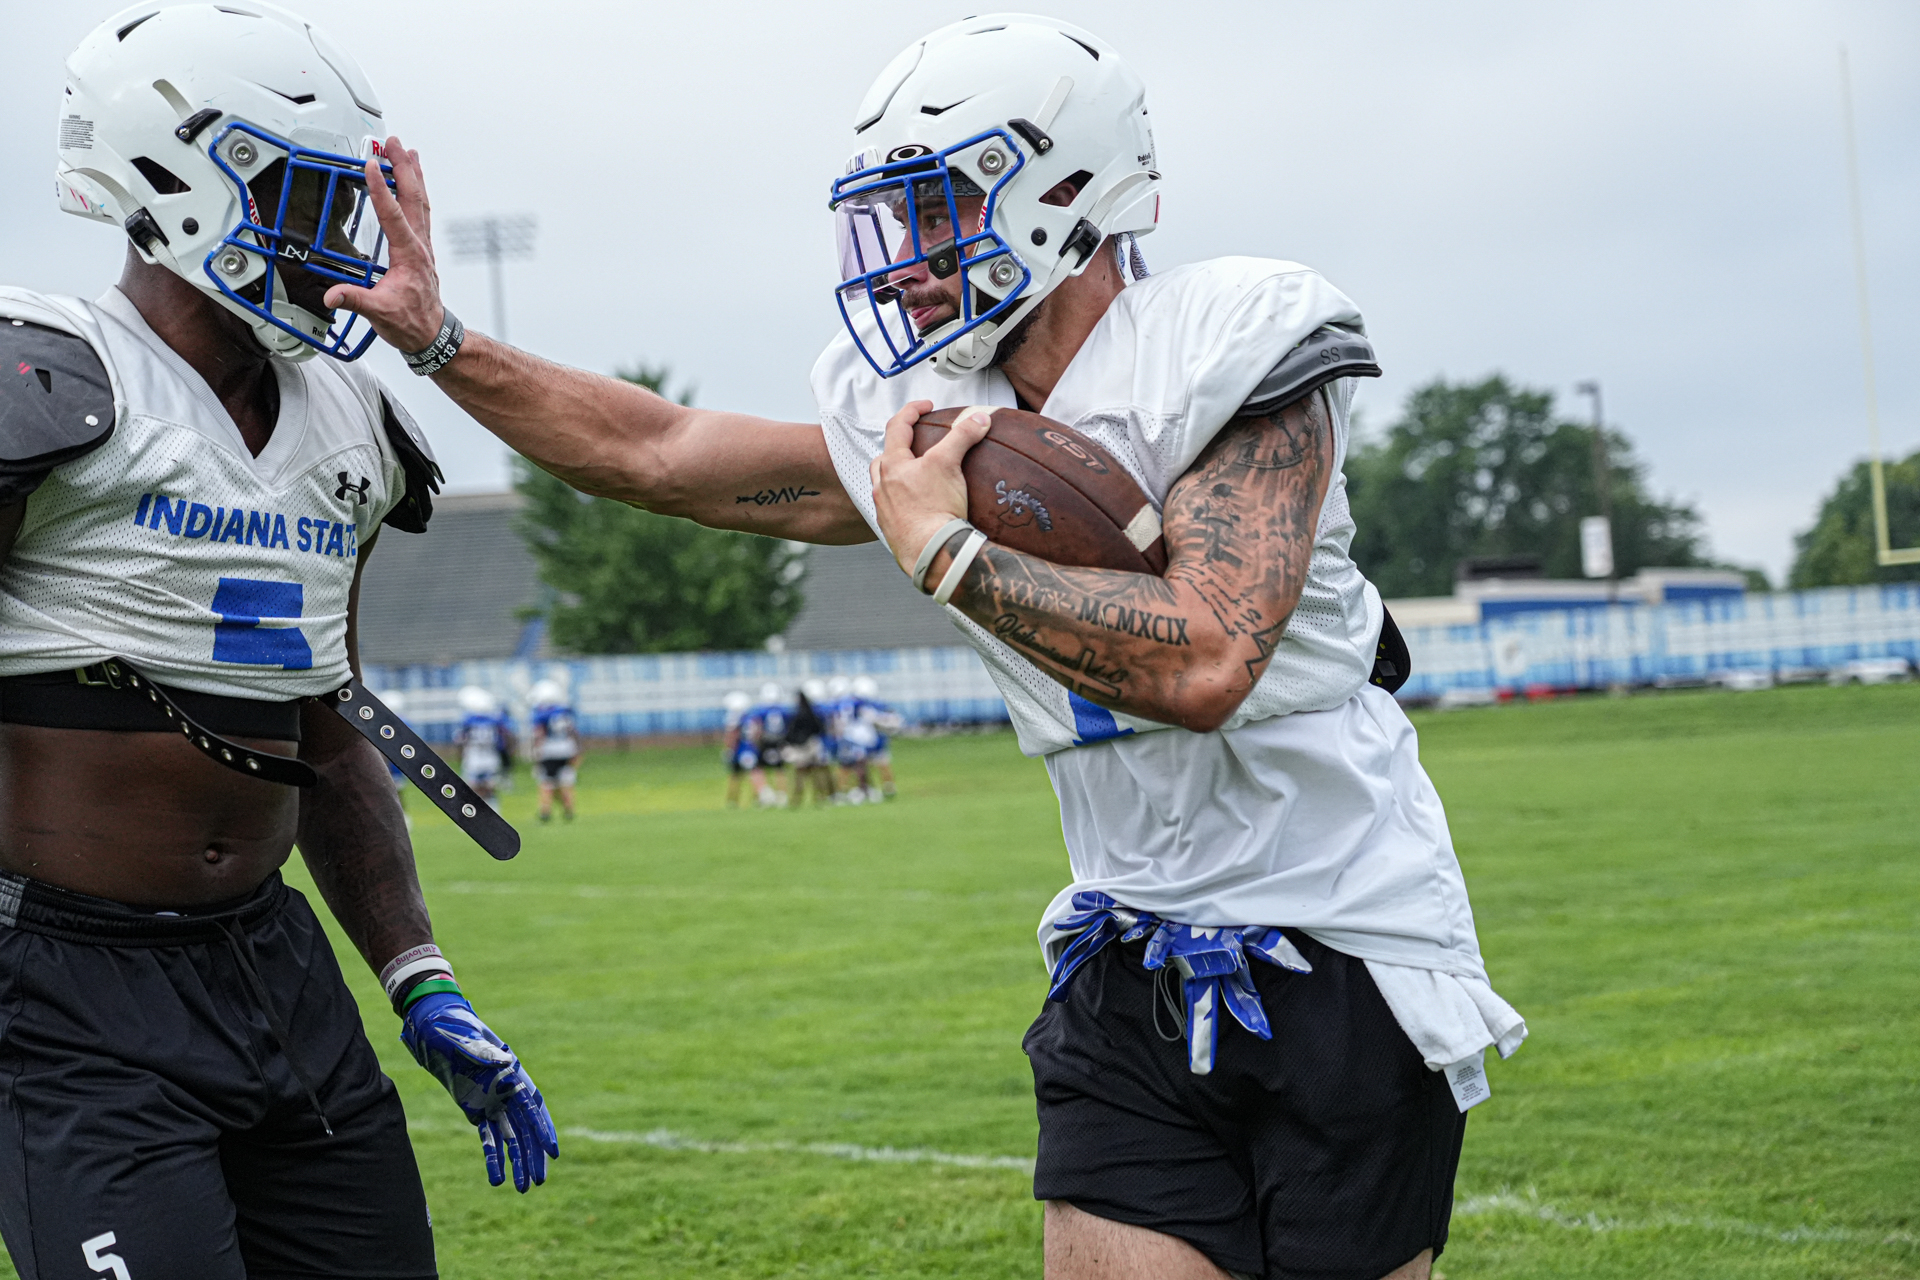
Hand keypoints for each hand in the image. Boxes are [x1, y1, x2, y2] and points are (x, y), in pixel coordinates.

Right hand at [324, 137, 447, 354]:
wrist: (431, 334)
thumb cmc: (409, 323)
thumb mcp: (379, 313)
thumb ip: (355, 301)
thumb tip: (332, 296)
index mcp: (409, 255)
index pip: (393, 215)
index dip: (381, 189)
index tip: (372, 165)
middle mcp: (420, 245)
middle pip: (413, 198)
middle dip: (404, 168)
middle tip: (394, 143)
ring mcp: (423, 245)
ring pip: (420, 202)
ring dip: (414, 174)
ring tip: (407, 151)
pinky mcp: (421, 248)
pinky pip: (420, 211)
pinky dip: (416, 191)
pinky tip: (412, 182)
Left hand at [401, 991, 558, 1190]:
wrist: (433, 1025)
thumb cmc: (452, 1027)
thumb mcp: (465, 1037)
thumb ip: (484, 1052)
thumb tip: (506, 1063)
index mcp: (511, 1074)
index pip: (532, 1107)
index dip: (542, 1130)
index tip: (552, 1152)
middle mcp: (506, 1091)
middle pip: (524, 1129)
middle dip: (532, 1156)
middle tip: (537, 1182)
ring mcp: (492, 1101)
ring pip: (509, 1138)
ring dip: (516, 1162)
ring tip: (520, 1188)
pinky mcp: (475, 1109)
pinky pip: (487, 1137)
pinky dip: (492, 1157)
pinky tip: (496, 1178)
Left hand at [869, 401, 991, 579]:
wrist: (932, 552)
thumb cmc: (935, 508)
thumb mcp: (950, 464)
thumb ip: (963, 437)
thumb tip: (979, 418)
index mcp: (891, 466)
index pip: (897, 427)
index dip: (912, 411)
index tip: (926, 407)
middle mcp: (882, 487)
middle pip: (884, 458)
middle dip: (899, 446)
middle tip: (917, 444)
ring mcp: (885, 510)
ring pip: (886, 485)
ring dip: (898, 476)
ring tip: (917, 476)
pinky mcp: (893, 530)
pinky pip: (895, 509)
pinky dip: (905, 501)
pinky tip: (919, 506)